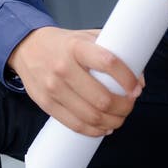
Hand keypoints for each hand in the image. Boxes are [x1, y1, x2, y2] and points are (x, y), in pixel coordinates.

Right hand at [8, 26, 143, 136]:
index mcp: (77, 47)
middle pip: (102, 98)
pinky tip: (104, 127)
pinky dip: (94, 130)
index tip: (137, 87)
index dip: (127, 78)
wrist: (28, 47)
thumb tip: (139, 80)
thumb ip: (113, 53)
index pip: (108, 63)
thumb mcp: (87, 37)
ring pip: (90, 115)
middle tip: (131, 104)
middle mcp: (64, 67)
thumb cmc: (64, 43)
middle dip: (123, 106)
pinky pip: (75, 124)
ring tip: (120, 118)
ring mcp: (54, 88)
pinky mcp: (46, 104)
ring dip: (112, 121)